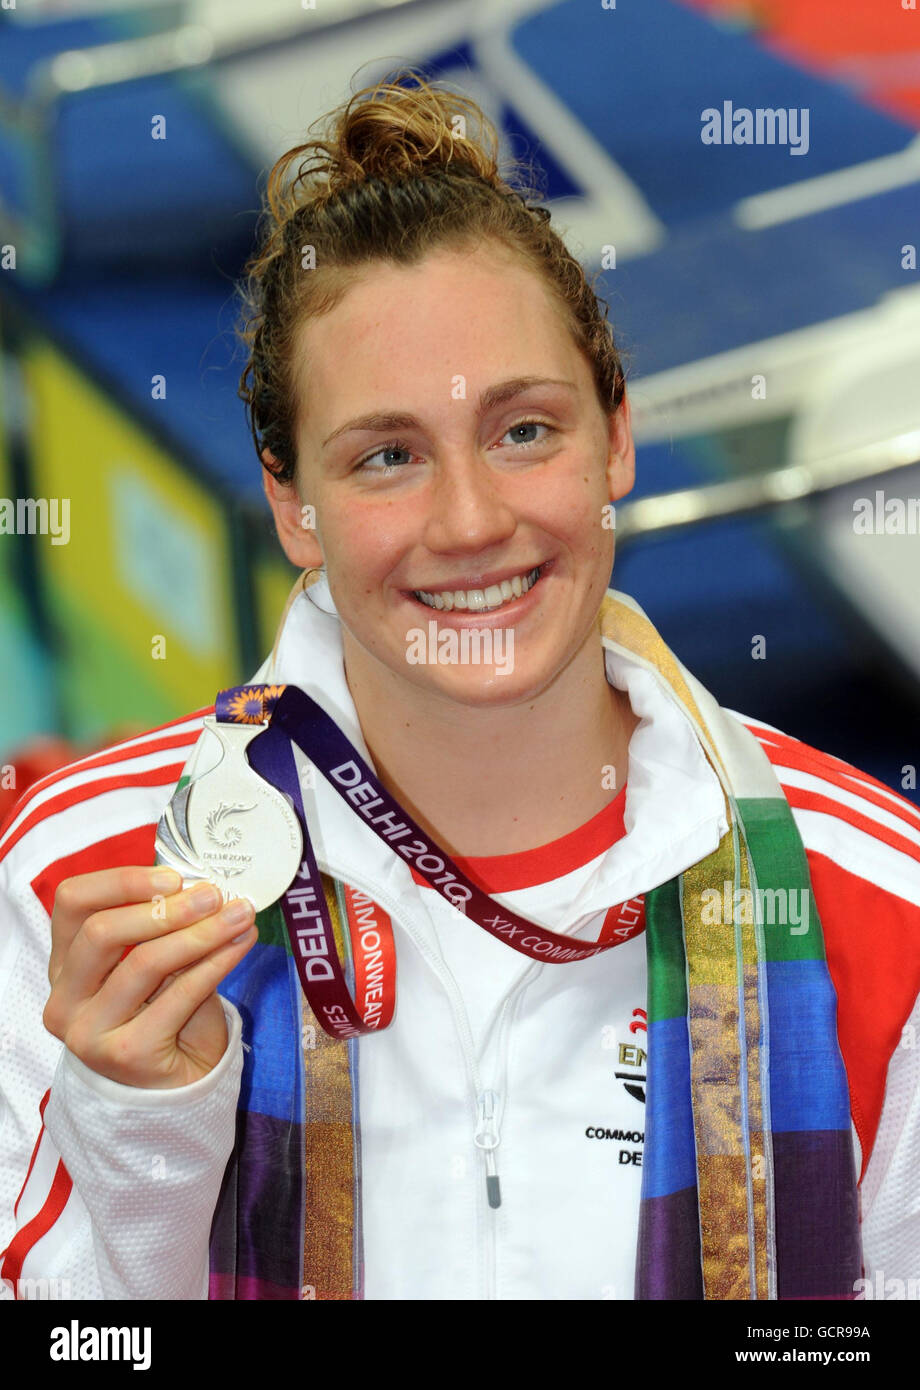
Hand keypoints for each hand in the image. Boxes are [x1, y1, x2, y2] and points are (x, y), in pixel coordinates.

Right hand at [43, 866, 256, 1088]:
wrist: (178, 1088)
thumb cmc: (167, 1018)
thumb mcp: (158, 967)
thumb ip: (166, 930)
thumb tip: (205, 888)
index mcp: (65, 965)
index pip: (73, 904)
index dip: (121, 882)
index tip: (172, 876)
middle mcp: (66, 999)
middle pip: (103, 932)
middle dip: (166, 908)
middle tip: (213, 895)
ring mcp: (90, 1031)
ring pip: (143, 962)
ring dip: (200, 932)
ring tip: (239, 915)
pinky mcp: (127, 1054)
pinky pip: (179, 994)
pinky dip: (216, 962)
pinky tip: (241, 944)